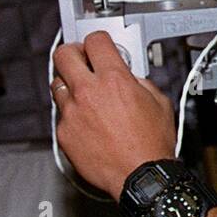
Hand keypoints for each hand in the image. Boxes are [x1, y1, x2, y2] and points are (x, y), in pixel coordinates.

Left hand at [51, 32, 176, 199]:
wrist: (140, 176)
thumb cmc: (151, 145)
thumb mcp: (160, 103)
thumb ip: (140, 83)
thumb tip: (130, 77)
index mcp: (114, 80)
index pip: (95, 41)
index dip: (99, 40)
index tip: (100, 45)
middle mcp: (88, 92)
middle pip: (64, 54)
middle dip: (73, 52)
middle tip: (81, 59)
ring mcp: (72, 112)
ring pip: (57, 83)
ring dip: (70, 84)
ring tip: (85, 94)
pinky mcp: (64, 132)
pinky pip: (62, 113)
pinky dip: (72, 113)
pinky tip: (87, 121)